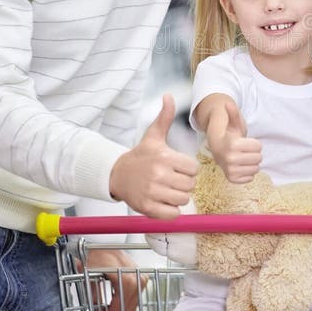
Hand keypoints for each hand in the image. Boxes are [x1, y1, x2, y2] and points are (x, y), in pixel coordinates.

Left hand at [83, 249, 147, 310]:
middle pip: (129, 305)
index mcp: (125, 279)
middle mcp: (135, 277)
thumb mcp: (89, 274)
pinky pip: (137, 293)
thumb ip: (93, 293)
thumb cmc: (95, 252)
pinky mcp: (138, 273)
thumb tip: (96, 308)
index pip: (120, 305)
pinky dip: (132, 304)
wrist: (101, 238)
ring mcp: (138, 275)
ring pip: (134, 300)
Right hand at [109, 94, 197, 217]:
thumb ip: (164, 117)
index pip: (193, 168)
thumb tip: (168, 95)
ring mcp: (152, 193)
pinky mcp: (147, 208)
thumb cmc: (141, 155)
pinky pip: (173, 215)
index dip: (188, 169)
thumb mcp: (153, 136)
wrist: (117, 174)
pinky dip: (171, 211)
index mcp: (164, 157)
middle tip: (172, 179)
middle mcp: (158, 175)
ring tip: (168, 190)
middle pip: (190, 185)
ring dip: (178, 197)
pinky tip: (163, 202)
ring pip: (183, 200)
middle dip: (184, 183)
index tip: (177, 167)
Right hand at [209, 102, 261, 183]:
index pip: (258, 146)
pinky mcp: (232, 179)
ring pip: (256, 168)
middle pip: (259, 158)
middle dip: (254, 153)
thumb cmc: (228, 133)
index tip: (244, 141)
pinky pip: (251, 178)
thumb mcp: (232, 122)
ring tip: (242, 157)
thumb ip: (232, 113)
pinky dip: (248, 172)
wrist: (218, 147)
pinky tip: (240, 166)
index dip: (254, 143)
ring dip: (251, 162)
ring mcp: (229, 170)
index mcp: (230, 144)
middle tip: (244, 150)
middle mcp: (229, 159)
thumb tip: (228, 103)